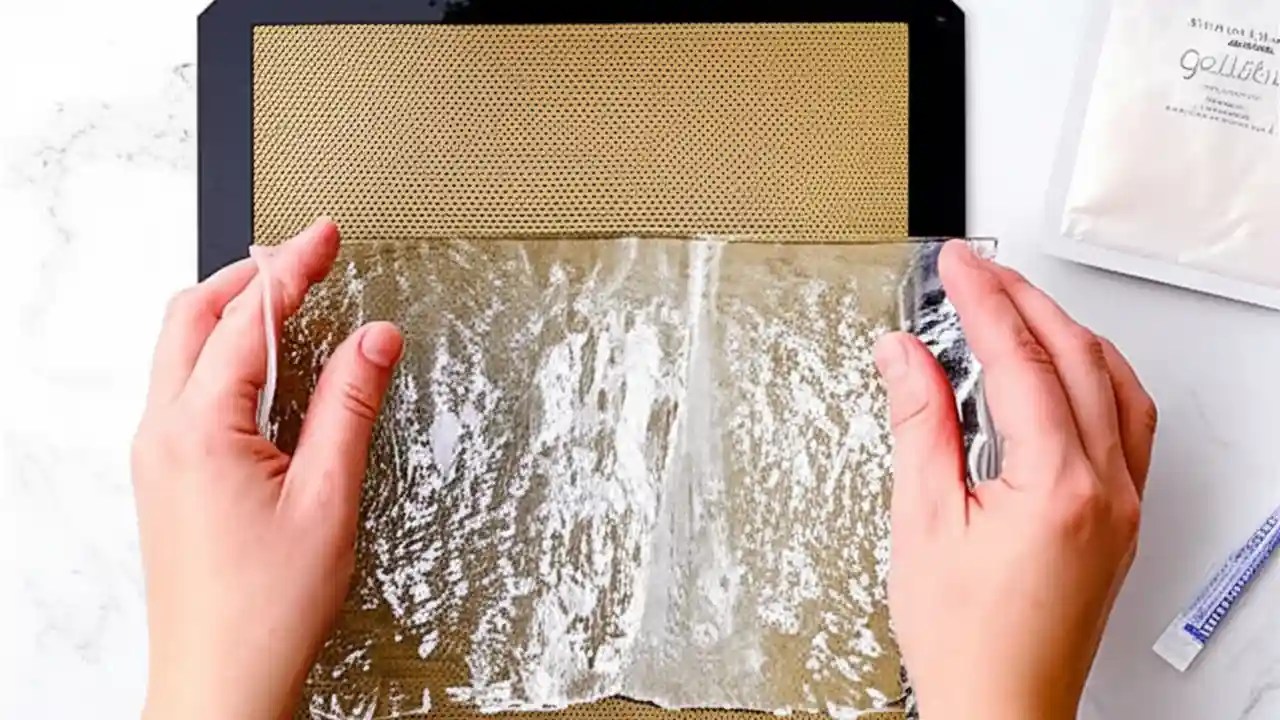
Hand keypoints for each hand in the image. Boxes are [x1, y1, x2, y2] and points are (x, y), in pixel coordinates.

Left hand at [131, 219, 402, 719]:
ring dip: (234, 310)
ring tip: (293, 298)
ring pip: (183, 348)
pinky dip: (225, 353)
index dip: (291, 267)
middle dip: (250, 272)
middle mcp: (163, 433)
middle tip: (308, 255)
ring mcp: (158, 454)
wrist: (219, 681)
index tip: (325, 236)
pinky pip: (185, 386)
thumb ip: (350, 404)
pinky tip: (268, 367)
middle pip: (193, 314)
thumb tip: (374, 339)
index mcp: (198, 430)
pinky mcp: (166, 474)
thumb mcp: (328, 497)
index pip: (246, 317)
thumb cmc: (264, 608)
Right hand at [875, 242, 1156, 719]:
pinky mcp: (1121, 520)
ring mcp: (1124, 505)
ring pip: (1114, 384)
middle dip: (1025, 300)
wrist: (1002, 708)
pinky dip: (1096, 377)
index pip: (1022, 362)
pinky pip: (1128, 423)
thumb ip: (919, 425)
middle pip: (1076, 358)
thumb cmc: (965, 640)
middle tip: (978, 269)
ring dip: (1067, 332)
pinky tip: (1067, 370)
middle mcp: (1107, 490)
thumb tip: (905, 355)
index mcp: (1058, 487)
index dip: (985, 301)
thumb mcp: (923, 522)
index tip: (959, 264)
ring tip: (1018, 302)